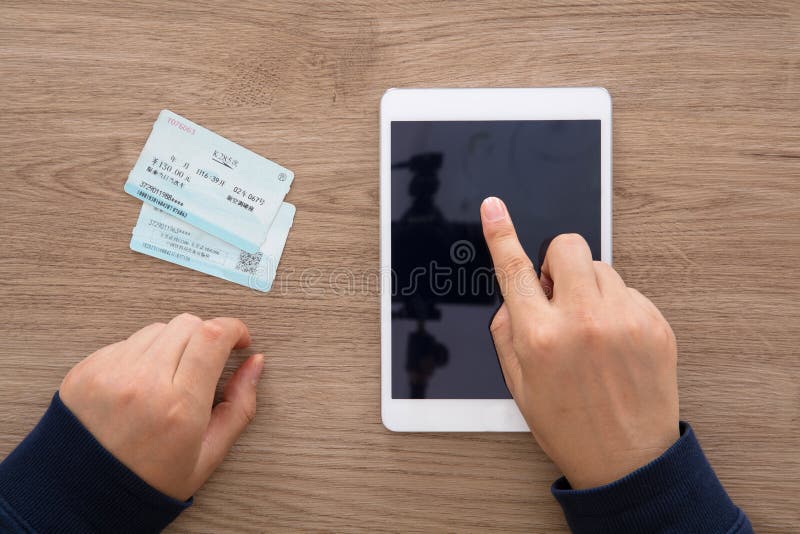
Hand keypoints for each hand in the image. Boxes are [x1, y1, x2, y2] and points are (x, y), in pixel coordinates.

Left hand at [59, 313, 263, 500]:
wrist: (83, 496)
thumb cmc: (148, 482)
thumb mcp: (208, 455)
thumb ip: (239, 405)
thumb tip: (255, 364)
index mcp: (179, 406)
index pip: (212, 336)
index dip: (234, 329)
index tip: (239, 339)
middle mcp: (144, 383)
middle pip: (188, 324)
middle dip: (207, 337)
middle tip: (207, 362)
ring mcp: (111, 373)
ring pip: (158, 329)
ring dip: (174, 344)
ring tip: (170, 378)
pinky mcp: (87, 370)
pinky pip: (127, 343)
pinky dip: (143, 356)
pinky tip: (141, 386)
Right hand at [480, 197, 678, 488]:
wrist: (628, 461)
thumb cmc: (571, 427)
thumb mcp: (519, 385)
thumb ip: (506, 332)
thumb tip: (513, 296)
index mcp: (540, 337)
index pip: (513, 269)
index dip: (499, 233)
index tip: (494, 208)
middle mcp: (583, 321)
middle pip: (568, 246)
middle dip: (558, 260)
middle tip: (558, 290)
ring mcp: (624, 320)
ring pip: (601, 266)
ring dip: (589, 285)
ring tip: (590, 327)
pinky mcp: (655, 325)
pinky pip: (630, 290)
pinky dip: (617, 306)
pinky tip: (614, 341)